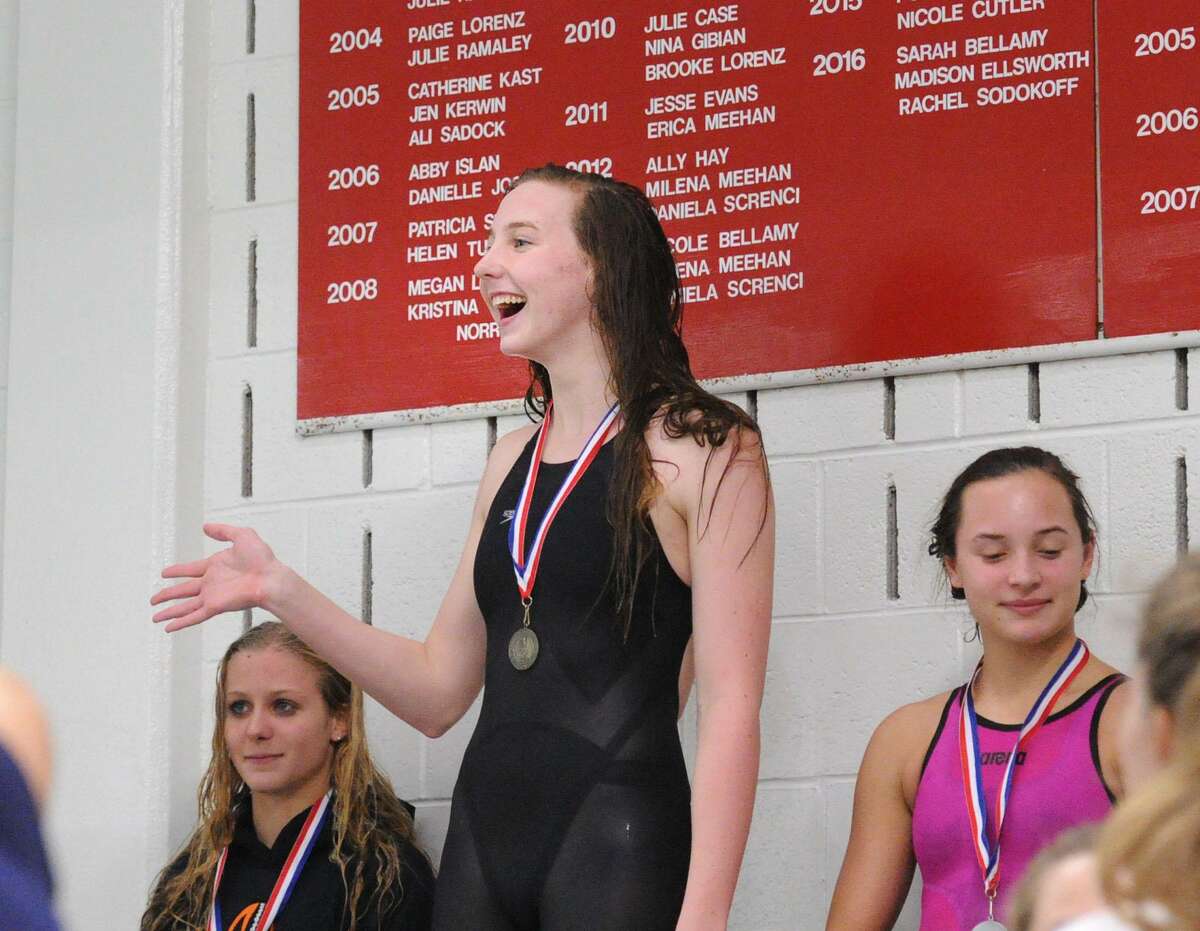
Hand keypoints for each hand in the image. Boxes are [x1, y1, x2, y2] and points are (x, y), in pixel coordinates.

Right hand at [151, 523, 278, 631]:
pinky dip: (180, 622)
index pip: (190, 569)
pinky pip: (193, 615)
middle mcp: (211, 583)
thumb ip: (223, 531)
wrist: (270, 578)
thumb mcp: (242, 535)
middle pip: (183, 589)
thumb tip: (205, 526)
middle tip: (154, 599)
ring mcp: (212, 596)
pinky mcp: (215, 606)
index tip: (164, 572)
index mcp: (216, 566)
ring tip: (154, 617)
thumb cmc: (262, 559)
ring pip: (185, 605)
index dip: (177, 571)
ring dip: (169, 611)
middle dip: (168, 594)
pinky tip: (168, 627)